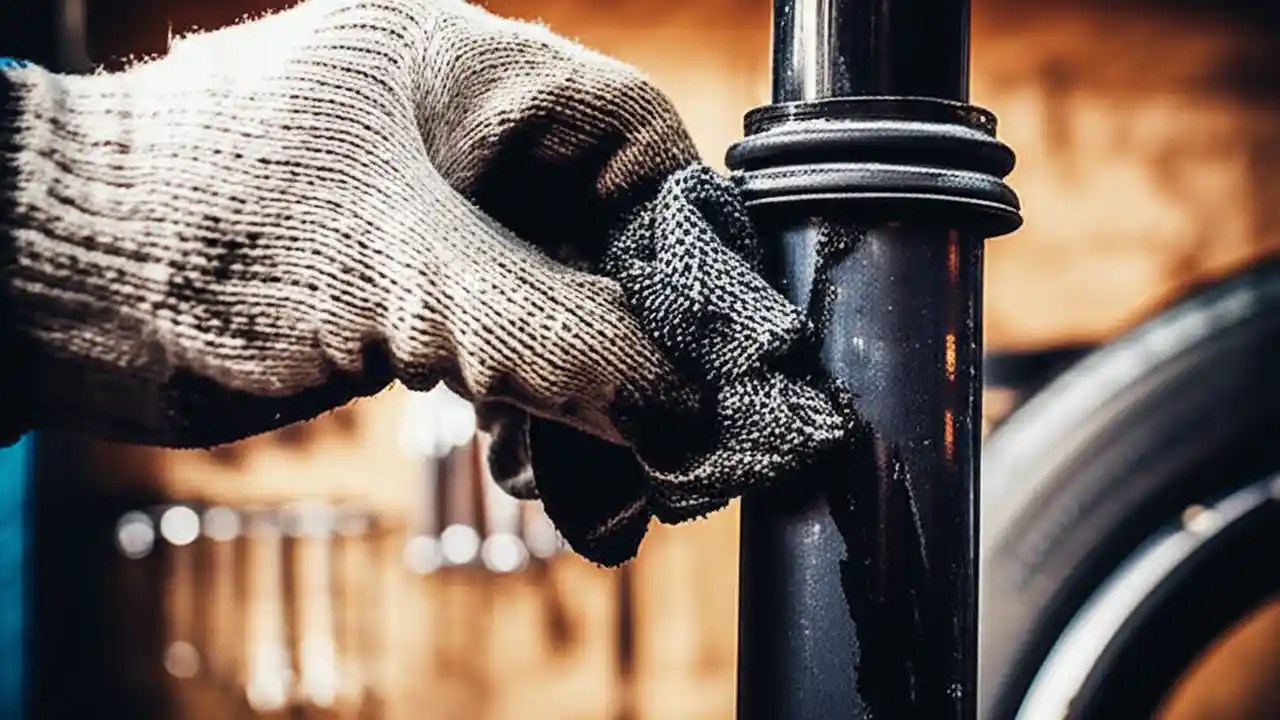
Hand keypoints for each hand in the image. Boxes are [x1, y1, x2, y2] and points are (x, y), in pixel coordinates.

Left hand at [2, 0, 697, 445]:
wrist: (35, 286)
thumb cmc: (196, 233)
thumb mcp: (401, 282)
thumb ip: (553, 339)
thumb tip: (681, 408)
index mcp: (471, 73)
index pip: (637, 149)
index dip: (687, 256)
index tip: (715, 363)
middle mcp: (462, 131)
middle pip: (603, 240)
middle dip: (631, 356)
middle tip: (658, 459)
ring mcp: (430, 206)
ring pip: (553, 300)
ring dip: (579, 399)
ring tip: (587, 492)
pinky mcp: (399, 275)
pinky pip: (498, 335)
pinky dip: (523, 404)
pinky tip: (526, 469)